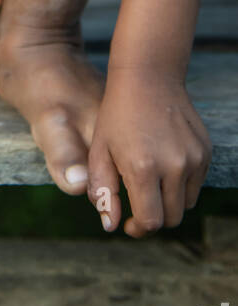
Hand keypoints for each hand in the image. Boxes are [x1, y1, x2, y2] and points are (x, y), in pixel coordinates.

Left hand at [85, 68, 211, 236]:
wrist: (147, 77)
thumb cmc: (116, 114)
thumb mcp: (100, 150)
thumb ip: (103, 191)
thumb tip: (110, 226)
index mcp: (143, 167)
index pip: (151, 221)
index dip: (139, 229)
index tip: (128, 224)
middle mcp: (173, 165)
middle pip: (172, 218)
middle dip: (154, 218)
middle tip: (138, 206)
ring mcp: (193, 158)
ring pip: (186, 203)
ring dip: (169, 201)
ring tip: (150, 181)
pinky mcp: (205, 152)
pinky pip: (196, 183)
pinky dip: (181, 183)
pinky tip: (164, 163)